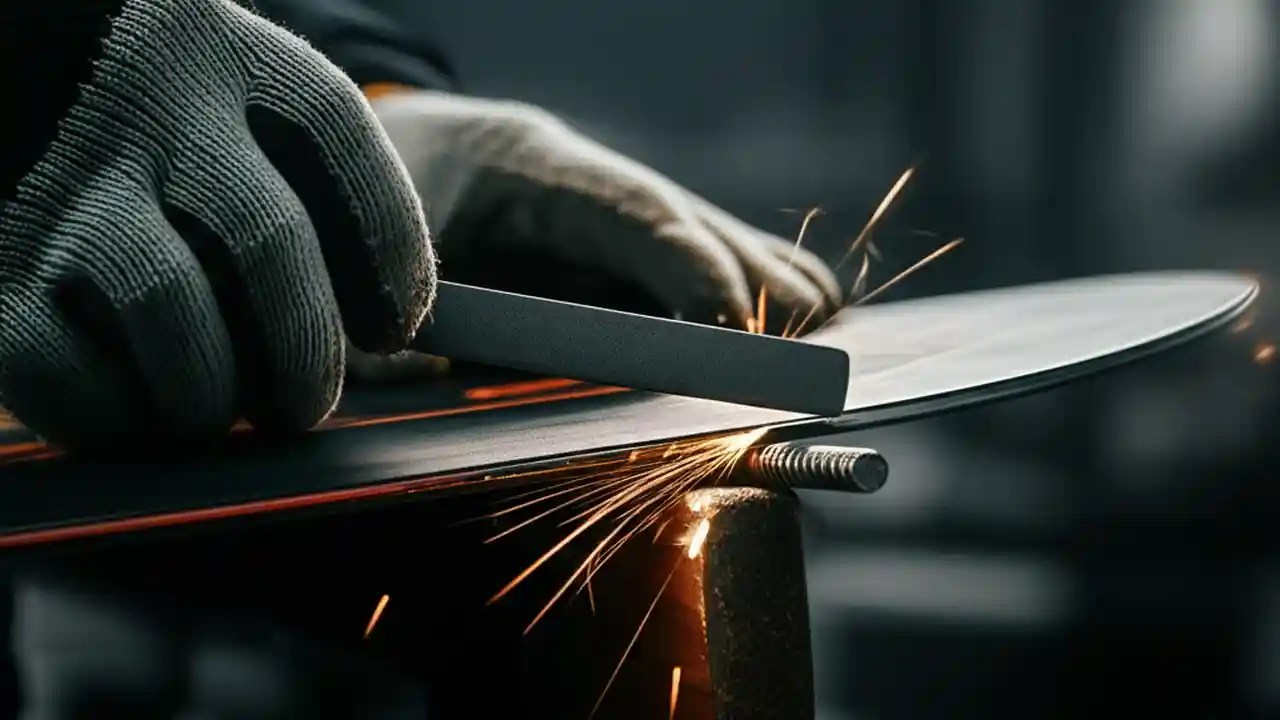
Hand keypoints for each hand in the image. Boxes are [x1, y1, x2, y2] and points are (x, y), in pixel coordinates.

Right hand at [0, 0, 434, 448]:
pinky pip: (63, 367)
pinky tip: (134, 409)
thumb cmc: (131, 132)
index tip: (400, 327)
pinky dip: (114, 416)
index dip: (389, 242)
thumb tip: (384, 330)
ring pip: (171, 303)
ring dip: (213, 389)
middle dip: (307, 348)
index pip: (332, 124)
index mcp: (212, 48)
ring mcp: (60, 181)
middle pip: (267, 236)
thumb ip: (289, 177)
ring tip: (216, 410)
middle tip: (308, 401)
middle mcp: (140, 104)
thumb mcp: (208, 102)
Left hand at [349, 91, 840, 381]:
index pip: (636, 211)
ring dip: (770, 294)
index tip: (736, 336)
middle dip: (761, 293)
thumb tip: (436, 387)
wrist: (372, 148)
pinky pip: (700, 258)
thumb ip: (388, 331)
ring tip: (818, 355)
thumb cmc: (361, 205)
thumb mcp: (358, 261)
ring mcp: (609, 199)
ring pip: (716, 238)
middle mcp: (586, 173)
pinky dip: (749, 295)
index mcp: (527, 166)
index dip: (695, 271)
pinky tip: (786, 335)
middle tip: (808, 363)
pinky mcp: (618, 233)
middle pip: (699, 224)